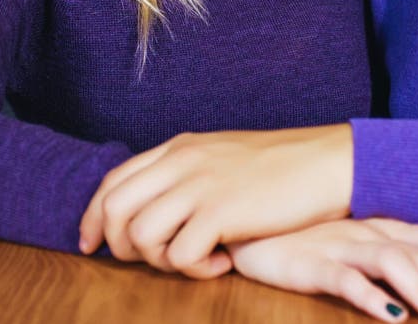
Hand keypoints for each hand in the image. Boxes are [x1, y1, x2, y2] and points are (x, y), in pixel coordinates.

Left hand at [79, 124, 351, 276]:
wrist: (326, 161)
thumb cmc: (279, 165)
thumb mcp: (220, 156)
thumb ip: (184, 173)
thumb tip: (151, 211)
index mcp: (179, 147)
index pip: (113, 180)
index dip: (92, 217)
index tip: (91, 245)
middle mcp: (181, 162)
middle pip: (113, 209)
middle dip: (120, 247)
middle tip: (152, 260)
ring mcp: (199, 185)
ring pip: (140, 236)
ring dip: (159, 261)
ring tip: (195, 258)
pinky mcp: (221, 212)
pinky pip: (180, 256)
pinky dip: (195, 269)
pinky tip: (222, 261)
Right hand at [229, 218, 417, 323]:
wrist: (250, 225)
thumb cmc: (308, 240)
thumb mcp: (356, 244)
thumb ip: (392, 257)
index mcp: (384, 225)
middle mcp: (368, 230)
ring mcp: (340, 244)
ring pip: (393, 263)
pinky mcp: (311, 262)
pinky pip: (346, 278)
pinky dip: (372, 297)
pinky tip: (393, 318)